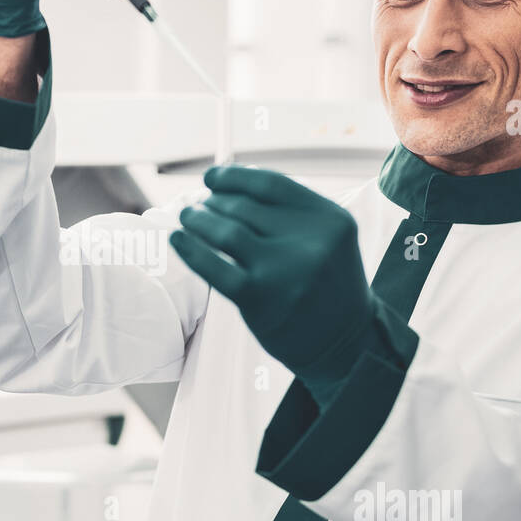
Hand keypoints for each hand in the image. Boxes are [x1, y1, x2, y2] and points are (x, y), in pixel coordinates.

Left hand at [170, 166, 375, 404]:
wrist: (343, 343)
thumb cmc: (325, 283)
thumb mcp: (327, 239)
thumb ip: (288, 211)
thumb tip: (228, 179)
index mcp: (330, 220)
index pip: (270, 184)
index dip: (233, 176)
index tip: (211, 177)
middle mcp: (310, 242)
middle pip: (243, 206)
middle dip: (213, 202)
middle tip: (198, 205)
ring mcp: (283, 271)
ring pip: (225, 231)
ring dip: (198, 219)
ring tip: (187, 216)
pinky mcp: (258, 298)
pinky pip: (213, 266)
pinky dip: (189, 249)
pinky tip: (177, 240)